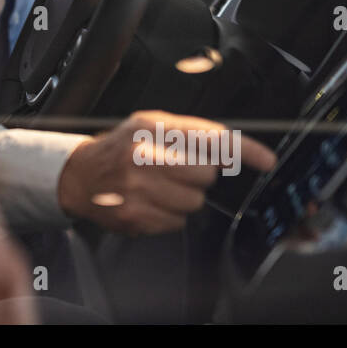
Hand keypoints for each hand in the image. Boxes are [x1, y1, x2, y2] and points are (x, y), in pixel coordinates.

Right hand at [57, 110, 276, 233]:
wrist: (79, 175)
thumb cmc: (120, 148)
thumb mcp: (150, 125)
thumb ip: (190, 132)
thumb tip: (231, 149)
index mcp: (151, 127)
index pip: (208, 137)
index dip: (243, 150)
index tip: (267, 160)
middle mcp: (143, 156)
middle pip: (205, 174)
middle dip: (198, 175)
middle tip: (175, 170)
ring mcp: (137, 189)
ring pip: (193, 202)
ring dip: (183, 197)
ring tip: (159, 187)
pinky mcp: (134, 216)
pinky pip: (176, 222)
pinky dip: (168, 215)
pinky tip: (149, 201)